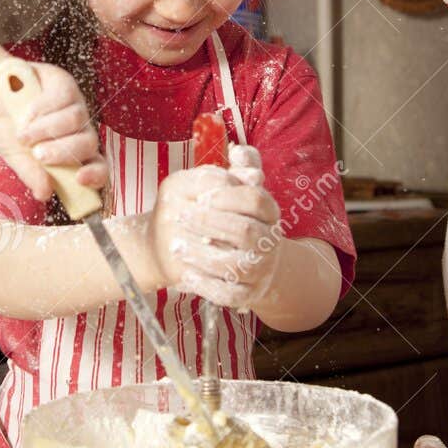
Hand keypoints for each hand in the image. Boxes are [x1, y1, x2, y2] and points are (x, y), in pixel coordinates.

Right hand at [0, 62, 106, 202]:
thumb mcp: (15, 156)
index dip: (95, 175)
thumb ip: (31, 173)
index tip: (79, 178)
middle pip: (89, 143)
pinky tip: (27, 113)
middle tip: (39, 154)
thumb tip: (44, 194)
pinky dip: (43, 108)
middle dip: (63, 151)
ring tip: (24, 135)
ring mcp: (74, 106)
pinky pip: (65, 97)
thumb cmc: (6, 129)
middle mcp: (78, 131)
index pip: (98, 168)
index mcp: (73, 155)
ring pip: (77, 119)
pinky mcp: (65, 85)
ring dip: (47, 129)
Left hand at [149, 160, 282, 309]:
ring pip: (236, 265)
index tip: (201, 195)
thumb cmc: (236, 217)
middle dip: (209, 222)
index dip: (228, 196)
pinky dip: (207, 286)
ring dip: (203, 255)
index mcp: (269, 213)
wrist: (247, 260)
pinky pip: (229, 295)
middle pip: (245, 231)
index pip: (256, 199)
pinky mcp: (248, 294)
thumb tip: (238, 152)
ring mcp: (261, 270)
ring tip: (177, 246)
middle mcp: (270, 242)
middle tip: (180, 217)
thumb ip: (241, 167)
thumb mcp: (239, 189)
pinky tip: (186, 275)